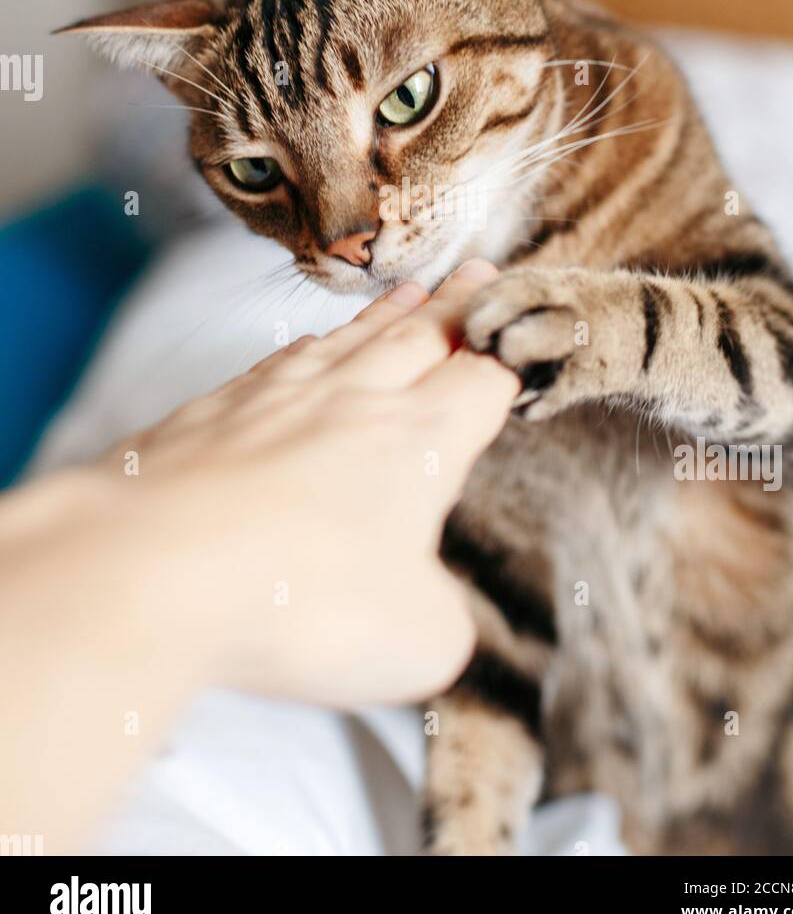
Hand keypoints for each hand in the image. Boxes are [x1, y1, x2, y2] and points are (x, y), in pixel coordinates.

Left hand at [94, 259, 518, 705]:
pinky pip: (277, 364)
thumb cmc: (296, 602)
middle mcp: (352, 402)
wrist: (147, 566)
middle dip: (457, 307)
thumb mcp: (415, 639)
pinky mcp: (210, 414)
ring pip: (349, 340)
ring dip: (388, 315)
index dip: (509, 357)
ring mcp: (276, 399)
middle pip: (420, 338)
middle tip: (479, 274)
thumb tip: (421, 597)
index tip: (523, 335)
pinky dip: (310, 347)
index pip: (481, 381)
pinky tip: (307, 349)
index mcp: (419, 443)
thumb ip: (438, 612)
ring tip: (412, 292)